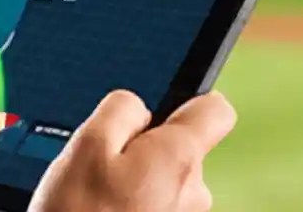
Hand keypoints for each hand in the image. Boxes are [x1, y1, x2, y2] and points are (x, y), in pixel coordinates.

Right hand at [29, 90, 235, 211]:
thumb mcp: (86, 145)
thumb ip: (120, 109)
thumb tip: (139, 107)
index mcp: (178, 157)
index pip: (216, 111)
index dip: (190, 100)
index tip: (163, 107)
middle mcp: (193, 192)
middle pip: (182, 148)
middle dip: (146, 147)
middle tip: (105, 163)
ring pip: (166, 181)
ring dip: (137, 180)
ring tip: (99, 195)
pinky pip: (158, 206)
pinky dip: (135, 205)